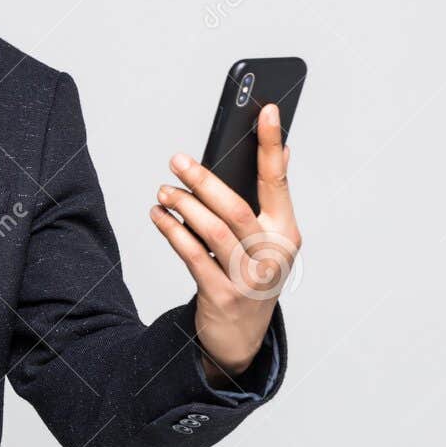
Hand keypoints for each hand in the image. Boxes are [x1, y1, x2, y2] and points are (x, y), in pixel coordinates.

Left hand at [148, 103, 300, 382]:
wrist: (242, 336)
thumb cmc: (251, 274)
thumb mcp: (269, 240)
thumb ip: (272, 198)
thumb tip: (281, 149)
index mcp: (287, 233)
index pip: (279, 181)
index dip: (272, 145)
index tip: (266, 110)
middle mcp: (272, 255)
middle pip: (236, 208)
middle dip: (204, 180)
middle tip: (177, 160)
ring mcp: (248, 277)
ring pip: (212, 231)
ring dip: (182, 206)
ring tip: (164, 191)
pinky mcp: (221, 294)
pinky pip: (192, 255)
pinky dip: (172, 231)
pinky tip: (158, 215)